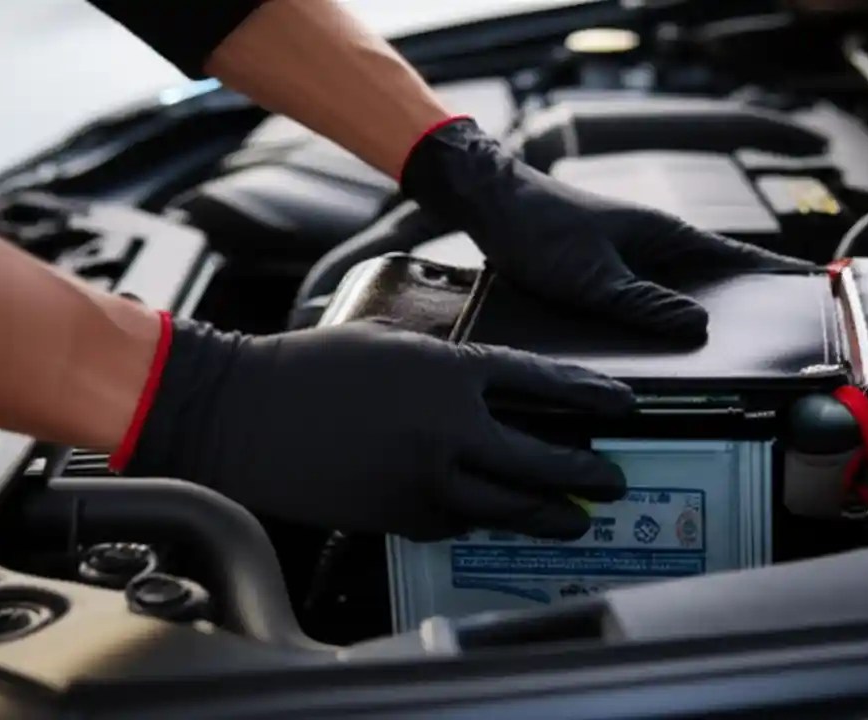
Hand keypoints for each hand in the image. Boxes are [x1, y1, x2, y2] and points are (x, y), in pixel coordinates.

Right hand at [117, 317, 633, 539]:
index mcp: (451, 372)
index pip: (543, 384)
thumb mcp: (389, 339)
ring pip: (510, 506)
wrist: (243, 414)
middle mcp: (450, 430)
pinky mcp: (401, 516)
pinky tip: (500, 519)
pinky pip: (461, 524)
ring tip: (578, 519)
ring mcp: (427, 480)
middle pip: (543, 459)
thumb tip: (482, 373)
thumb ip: (446, 358)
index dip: (591, 396)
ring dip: (552, 514)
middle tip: (615, 479)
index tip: (624, 405)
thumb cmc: (310, 366)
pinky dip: (485, 521)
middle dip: (588, 472)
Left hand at [401, 118, 816, 340]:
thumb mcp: (593, 277)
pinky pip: (652, 306)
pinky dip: (665, 326)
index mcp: (667, 237)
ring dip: (702, 324)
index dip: (776, 277)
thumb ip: (644, 304)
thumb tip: (701, 326)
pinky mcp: (614, 277)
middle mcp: (658, 248)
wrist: (493, 208)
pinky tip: (666, 357)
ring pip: (683, 299)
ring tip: (732, 363)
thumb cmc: (541, 230)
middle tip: (779, 349)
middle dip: (747, 312)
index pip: (739, 259)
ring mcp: (637, 263)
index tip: (814, 293)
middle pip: (717, 284)